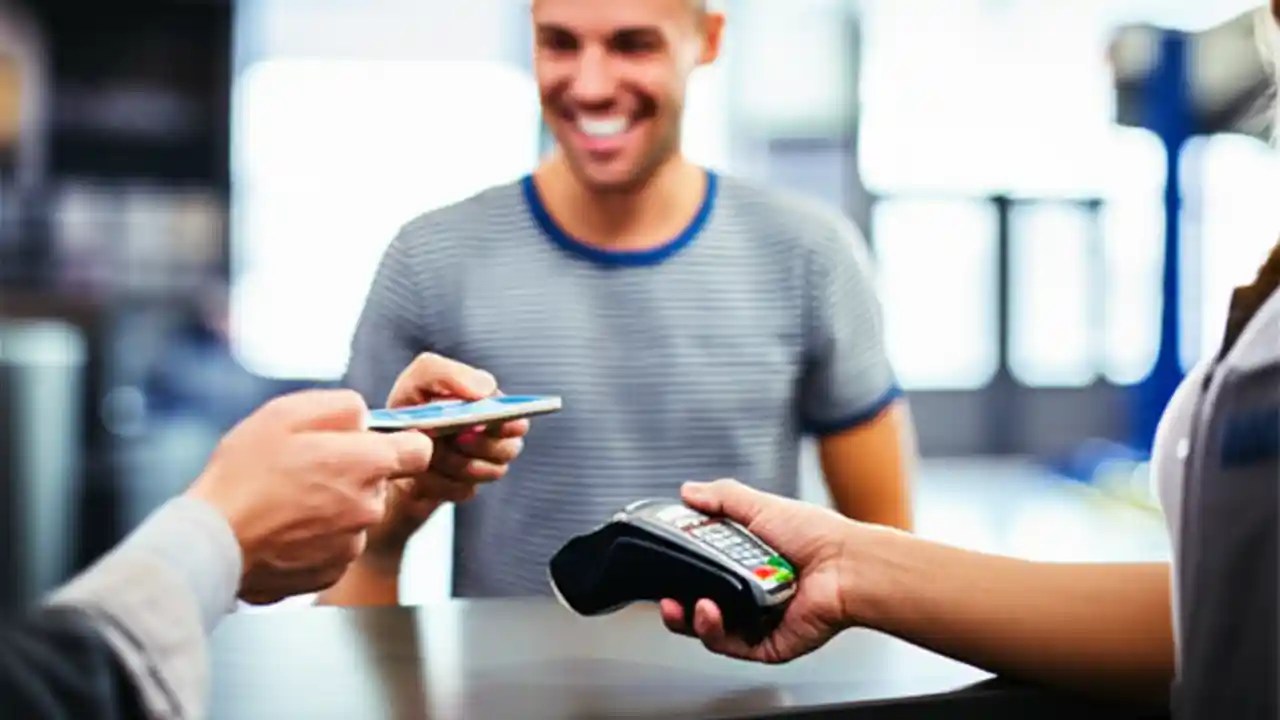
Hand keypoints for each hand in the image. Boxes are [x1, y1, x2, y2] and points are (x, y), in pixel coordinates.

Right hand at [185, 389, 433, 604]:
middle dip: (353, 473)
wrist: (212, 541)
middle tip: (305, 469)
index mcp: (367, 464)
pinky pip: (334, 546)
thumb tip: (364, 418)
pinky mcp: (331, 571)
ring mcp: (352, 544)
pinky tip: (282, 529)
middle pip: (380, 482)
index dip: (400, 442)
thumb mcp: (288, 413)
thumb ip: (341, 407)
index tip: (375, 443)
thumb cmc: (246, 473)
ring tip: (286, 502)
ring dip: (332, 507)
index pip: (419, 450)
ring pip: (355, 516)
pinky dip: (315, 538)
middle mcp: (369, 507)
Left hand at [361, 353, 529, 567]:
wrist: (381, 453)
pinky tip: (423, 474)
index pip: (516, 418)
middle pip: (509, 449)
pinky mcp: (463, 491)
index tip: (483, 421)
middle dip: (480, 444)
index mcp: (488, 409)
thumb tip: (485, 388)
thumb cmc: (407, 410)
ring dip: (457, 462)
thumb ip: (445, 373)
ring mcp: (480, 468)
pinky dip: (442, 482)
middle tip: (456, 438)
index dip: (507, 422)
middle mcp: (492, 439)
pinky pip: (464, 491)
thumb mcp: (417, 382)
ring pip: (490, 471)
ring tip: (433, 454)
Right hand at [659, 479, 871, 663]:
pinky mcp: (768, 644)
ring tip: (690, 604)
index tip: (665, 564)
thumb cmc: (818, 536)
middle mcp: (751, 593)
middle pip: (701, 605)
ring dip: (693, 619)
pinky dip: (714, 632)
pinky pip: (732, 646)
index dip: (680, 572)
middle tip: (666, 597)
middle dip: (676, 605)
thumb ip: (721, 498)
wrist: (848, 565)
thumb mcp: (761, 506)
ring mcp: (759, 620)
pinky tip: (709, 612)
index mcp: (748, 561)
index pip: (703, 571)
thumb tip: (688, 492)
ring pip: (712, 630)